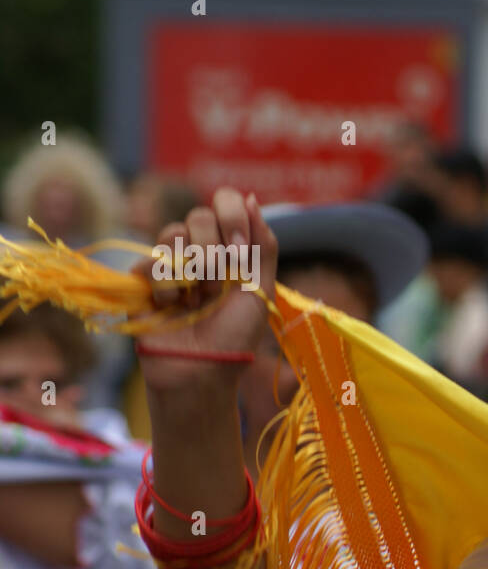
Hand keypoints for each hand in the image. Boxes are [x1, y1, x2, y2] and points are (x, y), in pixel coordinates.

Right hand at [133, 188, 277, 394]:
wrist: (201, 370)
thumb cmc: (235, 336)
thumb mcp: (261, 291)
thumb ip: (263, 246)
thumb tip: (250, 198)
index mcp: (230, 249)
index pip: (226, 203)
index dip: (232, 217)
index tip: (240, 249)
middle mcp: (200, 250)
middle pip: (199, 215)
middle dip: (213, 248)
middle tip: (218, 282)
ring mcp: (170, 263)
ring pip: (172, 231)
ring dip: (192, 269)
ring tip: (197, 299)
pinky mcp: (143, 280)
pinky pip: (150, 262)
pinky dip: (166, 287)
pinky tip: (172, 308)